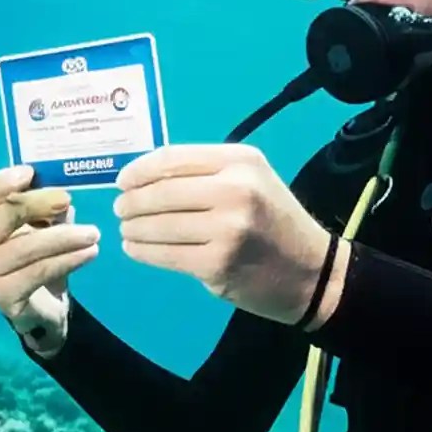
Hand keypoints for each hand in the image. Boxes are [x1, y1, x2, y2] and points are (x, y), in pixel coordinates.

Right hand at [0, 165, 100, 355]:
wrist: (43, 310)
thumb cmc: (41, 262)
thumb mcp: (47, 230)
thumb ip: (49, 211)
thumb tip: (63, 195)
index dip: (3, 181)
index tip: (30, 172)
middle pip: (4, 216)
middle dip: (38, 204)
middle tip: (69, 199)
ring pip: (25, 246)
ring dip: (63, 237)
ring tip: (94, 233)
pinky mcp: (1, 296)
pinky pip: (38, 271)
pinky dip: (67, 260)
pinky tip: (90, 253)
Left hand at [114, 144, 343, 327]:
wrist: (312, 272)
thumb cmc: (275, 223)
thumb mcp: (252, 180)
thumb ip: (206, 173)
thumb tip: (144, 176)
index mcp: (241, 161)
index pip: (173, 159)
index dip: (139, 170)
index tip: (122, 181)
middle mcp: (235, 189)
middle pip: (161, 191)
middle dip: (131, 202)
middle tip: (120, 209)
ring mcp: (227, 229)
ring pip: (159, 224)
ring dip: (133, 228)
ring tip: (126, 229)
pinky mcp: (217, 264)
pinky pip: (165, 254)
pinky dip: (143, 251)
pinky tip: (135, 248)